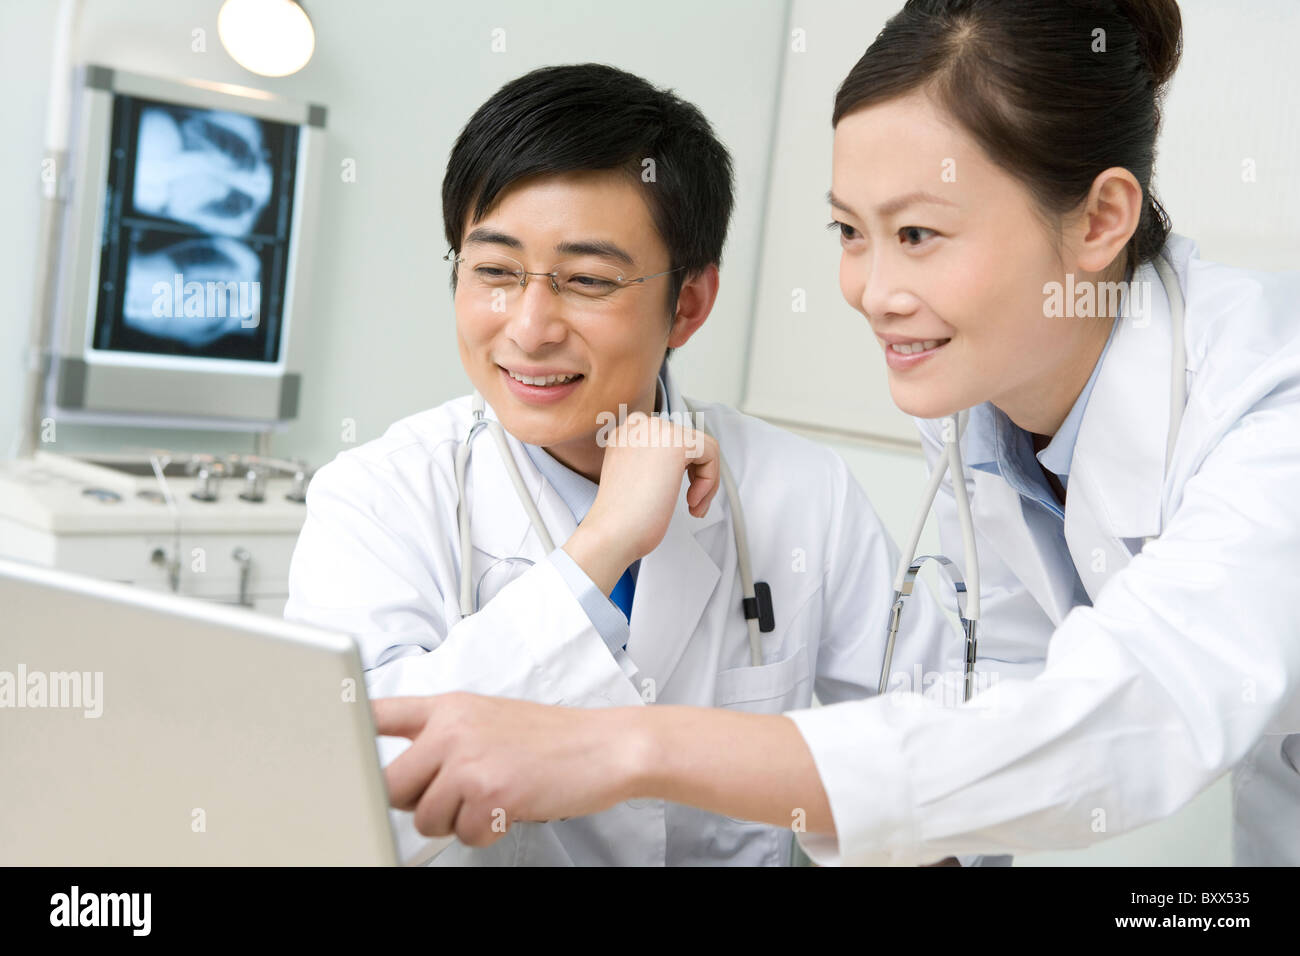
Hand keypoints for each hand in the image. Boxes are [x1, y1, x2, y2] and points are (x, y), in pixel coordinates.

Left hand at [373, 693, 642, 845]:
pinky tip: (507, 809)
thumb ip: (445, 734)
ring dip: (454, 821)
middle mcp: (453, 728)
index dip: (347, 732)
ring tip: (488, 800)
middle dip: (416, 803)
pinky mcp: (491, 790)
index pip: (379, 714)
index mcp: (450, 707)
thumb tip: (405, 771)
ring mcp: (471, 759)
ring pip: (425, 817)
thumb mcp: (490, 717)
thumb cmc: (551, 738)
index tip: (327, 745)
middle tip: (454, 796)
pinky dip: (483, 831)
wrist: (605, 746)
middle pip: (390, 784)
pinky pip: (462, 833)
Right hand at [565, 412, 720, 592]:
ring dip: (706, 481)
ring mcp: (656, 430)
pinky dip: (710, 481)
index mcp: (627, 434)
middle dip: (698, 476)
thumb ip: (656, 464)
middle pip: (689, 441)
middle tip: (692, 504)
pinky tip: (692, 501)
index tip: (681, 494)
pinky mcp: (676, 442)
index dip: (684, 470)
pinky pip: (711, 453)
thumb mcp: (639, 480)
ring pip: (704, 447)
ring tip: (694, 506)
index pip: (671, 439)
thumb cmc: (624, 520)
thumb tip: (687, 462)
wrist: (612, 533)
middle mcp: (638, 426)